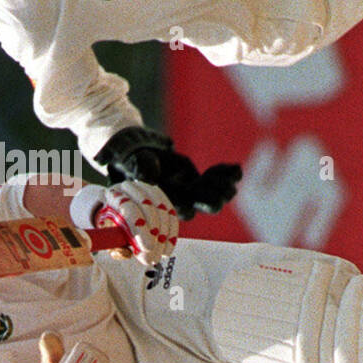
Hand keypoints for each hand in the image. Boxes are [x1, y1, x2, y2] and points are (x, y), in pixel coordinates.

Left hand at [94, 181, 177, 263]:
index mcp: (111, 196)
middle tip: (155, 256)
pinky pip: (170, 212)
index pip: (128, 208)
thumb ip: (115, 246)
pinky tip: (169, 246)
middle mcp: (128, 188)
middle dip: (154, 233)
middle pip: (147, 206)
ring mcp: (144, 188)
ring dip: (165, 233)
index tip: (147, 248)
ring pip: (161, 208)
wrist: (114, 211)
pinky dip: (172, 230)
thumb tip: (128, 253)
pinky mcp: (158, 194)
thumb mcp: (108, 238)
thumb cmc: (110, 229)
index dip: (140, 228)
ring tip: (162, 254)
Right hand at [96, 126, 241, 219]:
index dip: (186, 206)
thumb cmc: (128, 159)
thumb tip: (146, 175)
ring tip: (233, 173)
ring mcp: (190, 194)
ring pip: (214, 198)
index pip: (176, 210)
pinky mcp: (199, 184)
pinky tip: (234, 168)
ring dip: (225, 186)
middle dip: (214, 198)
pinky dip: (228, 175)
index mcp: (159, 202)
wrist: (138, 153)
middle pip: (199, 207)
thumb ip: (137, 167)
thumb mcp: (127, 160)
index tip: (193, 198)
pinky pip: (218, 183)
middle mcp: (176, 203)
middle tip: (227, 190)